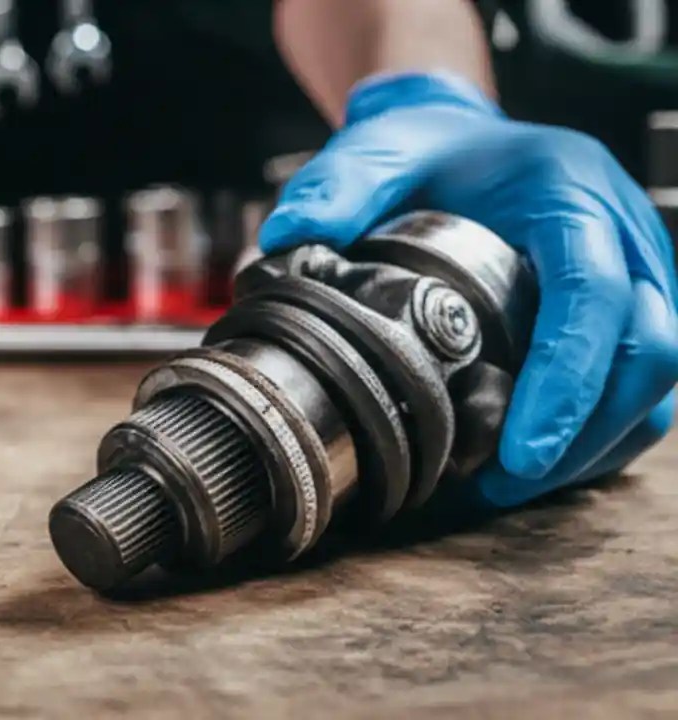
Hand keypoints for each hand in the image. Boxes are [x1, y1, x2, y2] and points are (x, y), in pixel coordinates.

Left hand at [258, 72, 677, 508]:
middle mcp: (626, 234)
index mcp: (571, 192)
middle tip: (503, 484)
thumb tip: (287, 238)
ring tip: (507, 488)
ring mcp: (642, 276)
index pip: (595, 294)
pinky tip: (532, 469)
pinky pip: (645, 390)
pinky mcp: (635, 313)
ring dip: (593, 447)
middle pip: (647, 349)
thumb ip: (338, 184)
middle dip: (583, 432)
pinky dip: (599, 439)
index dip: (567, 379)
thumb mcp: (380, 148)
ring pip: (658, 381)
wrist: (465, 140)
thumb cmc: (429, 149)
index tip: (521, 451)